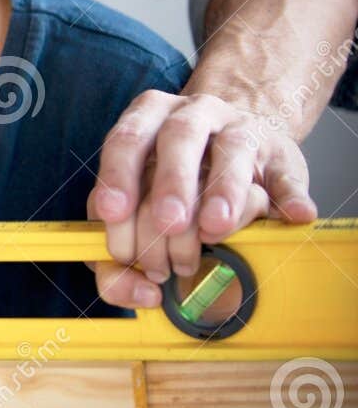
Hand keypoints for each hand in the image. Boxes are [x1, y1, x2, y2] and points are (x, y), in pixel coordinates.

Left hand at [87, 90, 317, 308]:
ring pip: (233, 149)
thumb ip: (120, 252)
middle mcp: (191, 115)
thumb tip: (142, 293)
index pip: (127, 140)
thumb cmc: (175, 184)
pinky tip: (294, 216)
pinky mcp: (281, 156)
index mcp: (148, 118)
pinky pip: (286, 177)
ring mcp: (240, 130)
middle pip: (178, 138)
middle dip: (170, 183)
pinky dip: (290, 197)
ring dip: (224, 191)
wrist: (238, 147)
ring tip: (214, 228)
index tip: (112, 212)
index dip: (117, 175)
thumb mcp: (135, 207)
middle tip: (167, 224)